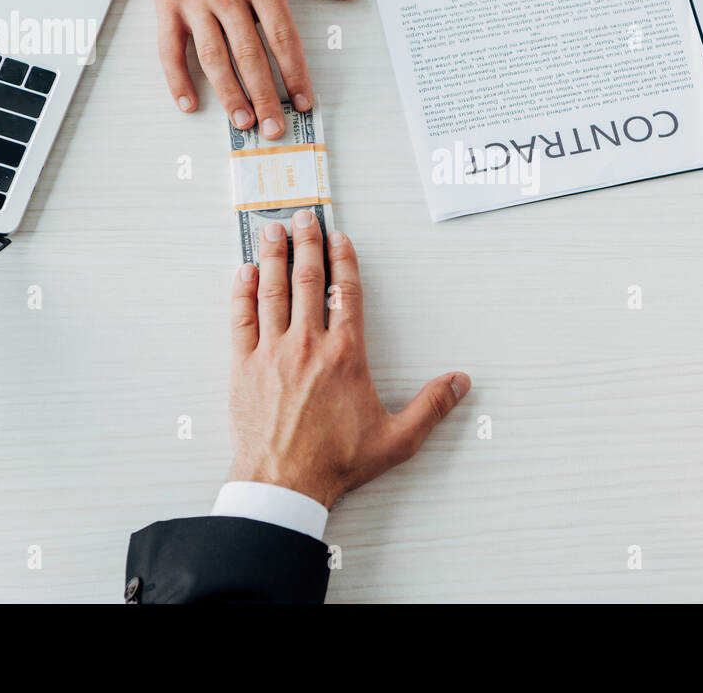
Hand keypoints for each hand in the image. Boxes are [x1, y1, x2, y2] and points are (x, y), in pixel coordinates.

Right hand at [102, 0, 360, 137]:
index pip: (282, 37)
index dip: (295, 73)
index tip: (304, 101)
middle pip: (249, 57)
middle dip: (265, 97)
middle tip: (275, 129)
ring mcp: (193, 1)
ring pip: (212, 59)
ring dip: (228, 95)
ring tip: (242, 122)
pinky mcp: (167, 3)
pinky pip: (169, 48)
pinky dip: (176, 79)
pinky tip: (189, 103)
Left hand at [227, 209, 469, 508]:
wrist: (285, 484)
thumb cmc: (337, 462)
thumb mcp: (397, 438)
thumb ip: (431, 406)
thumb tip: (460, 382)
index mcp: (346, 355)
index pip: (346, 292)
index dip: (343, 259)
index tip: (339, 237)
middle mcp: (309, 345)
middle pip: (308, 280)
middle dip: (306, 243)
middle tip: (302, 217)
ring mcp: (272, 353)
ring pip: (272, 292)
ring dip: (272, 257)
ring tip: (271, 231)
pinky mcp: (244, 367)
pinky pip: (241, 319)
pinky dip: (242, 293)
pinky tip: (244, 274)